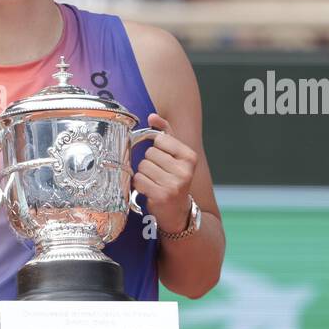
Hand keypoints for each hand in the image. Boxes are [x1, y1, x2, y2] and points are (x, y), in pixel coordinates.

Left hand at [132, 112, 196, 232]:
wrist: (177, 212)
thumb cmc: (173, 179)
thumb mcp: (175, 155)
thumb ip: (165, 133)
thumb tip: (152, 116)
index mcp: (190, 156)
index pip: (159, 139)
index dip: (156, 149)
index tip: (163, 161)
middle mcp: (185, 170)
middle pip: (149, 153)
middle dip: (148, 163)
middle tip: (158, 175)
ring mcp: (174, 183)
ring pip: (142, 166)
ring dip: (143, 174)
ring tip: (153, 182)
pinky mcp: (162, 195)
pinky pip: (138, 180)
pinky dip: (139, 185)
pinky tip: (148, 190)